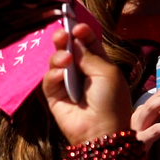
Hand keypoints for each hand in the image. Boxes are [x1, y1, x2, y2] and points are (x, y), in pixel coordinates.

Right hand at [40, 22, 134, 145]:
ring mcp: (67, 84)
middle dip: (63, 39)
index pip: (88, 43)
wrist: (100, 131)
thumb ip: (89, 56)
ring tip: (65, 58)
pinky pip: (49, 81)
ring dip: (58, 56)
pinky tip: (61, 74)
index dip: (82, 33)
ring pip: (56, 62)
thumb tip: (74, 42)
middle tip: (62, 34)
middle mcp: (82, 72)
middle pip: (68, 49)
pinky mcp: (54, 97)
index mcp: (99, 65)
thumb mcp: (106, 73)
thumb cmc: (110, 100)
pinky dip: (53, 75)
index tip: (77, 27)